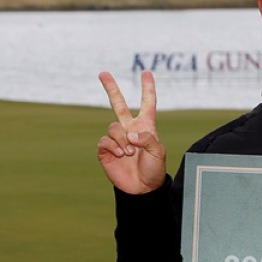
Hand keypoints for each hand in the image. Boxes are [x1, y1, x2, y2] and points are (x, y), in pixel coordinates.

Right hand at [97, 70, 166, 193]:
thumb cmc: (154, 169)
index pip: (147, 103)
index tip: (146, 73)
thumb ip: (147, 139)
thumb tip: (130, 134)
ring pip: (113, 127)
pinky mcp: (106, 150)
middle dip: (111, 88)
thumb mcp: (158, 152)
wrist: (142, 188)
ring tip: (129, 153)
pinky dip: (112, 146)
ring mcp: (117, 139)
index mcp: (145, 126)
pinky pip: (105, 140)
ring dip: (122, 139)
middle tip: (103, 73)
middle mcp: (130, 129)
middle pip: (118, 104)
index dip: (147, 88)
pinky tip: (120, 154)